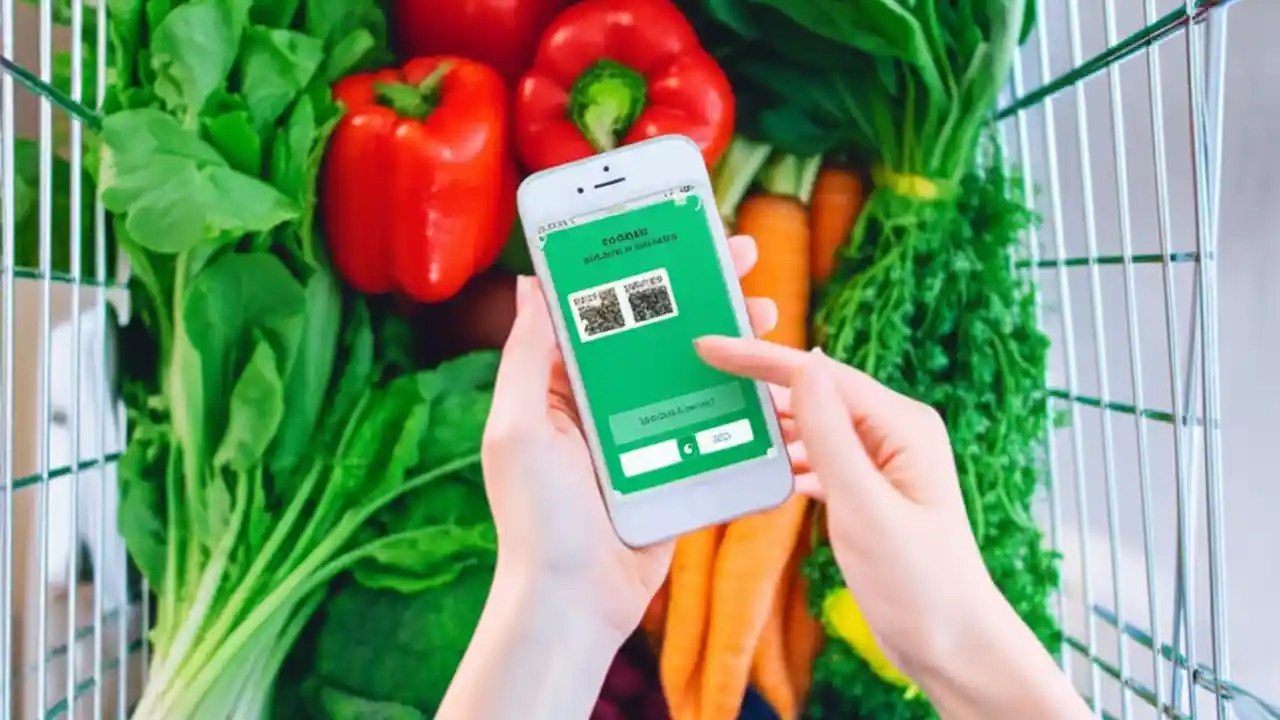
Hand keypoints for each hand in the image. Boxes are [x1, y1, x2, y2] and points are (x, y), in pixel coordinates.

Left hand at [481, 235, 778, 640]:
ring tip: (767, 312)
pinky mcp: (677, 464)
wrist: (574, 603)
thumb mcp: (519, 426)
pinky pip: (712, 420)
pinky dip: (743, 397)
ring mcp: (644, 433)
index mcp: (563, 383)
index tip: (678, 229)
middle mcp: (605, 401)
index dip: (641, 264)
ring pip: (694, 370)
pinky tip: (773, 378)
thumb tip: (529, 280)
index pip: (605, 307)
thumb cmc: (537, 517)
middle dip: (701, 289)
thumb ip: (529, 355)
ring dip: (731, 337)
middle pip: (659, 330)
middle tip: (743, 257)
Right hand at [695, 339, 1089, 718]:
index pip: (821, 375)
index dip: (761, 359)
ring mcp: (884, 464)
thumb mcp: (865, 508)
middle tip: (702, 377)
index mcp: (903, 425)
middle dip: (761, 385)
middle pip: (817, 393)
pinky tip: (758, 467)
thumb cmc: (919, 583)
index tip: (709, 347)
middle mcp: (895, 434)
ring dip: (772, 426)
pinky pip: (821, 461)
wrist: (953, 648)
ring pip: (816, 428)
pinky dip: (788, 461)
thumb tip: (803, 364)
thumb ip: (831, 436)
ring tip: (719, 420)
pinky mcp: (871, 494)